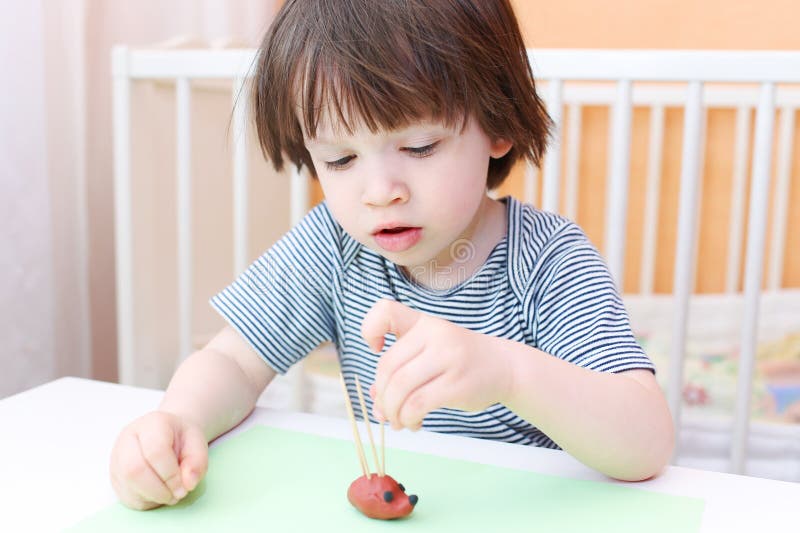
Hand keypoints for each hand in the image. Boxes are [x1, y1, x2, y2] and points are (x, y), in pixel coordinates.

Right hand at [109, 411, 207, 509]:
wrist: (168, 435)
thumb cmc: (182, 439)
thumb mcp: (198, 444)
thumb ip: (197, 463)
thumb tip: (188, 484)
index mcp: (152, 423)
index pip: (156, 452)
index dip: (171, 475)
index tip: (184, 487)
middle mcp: (128, 438)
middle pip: (134, 470)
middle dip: (159, 490)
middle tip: (177, 494)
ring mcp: (117, 457)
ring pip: (128, 485)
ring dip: (153, 497)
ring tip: (170, 493)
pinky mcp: (114, 476)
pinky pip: (126, 496)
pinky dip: (146, 501)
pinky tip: (158, 494)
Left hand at [362, 299, 511, 430]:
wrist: (505, 367)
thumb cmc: (460, 361)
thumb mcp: (431, 350)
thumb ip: (401, 369)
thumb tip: (376, 402)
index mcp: (424, 323)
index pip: (385, 312)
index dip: (370, 330)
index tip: (377, 349)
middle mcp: (435, 335)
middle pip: (387, 366)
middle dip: (382, 395)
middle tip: (387, 411)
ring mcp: (447, 358)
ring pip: (400, 388)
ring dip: (393, 412)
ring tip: (400, 421)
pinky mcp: (457, 384)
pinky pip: (418, 405)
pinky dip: (409, 418)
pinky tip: (414, 423)